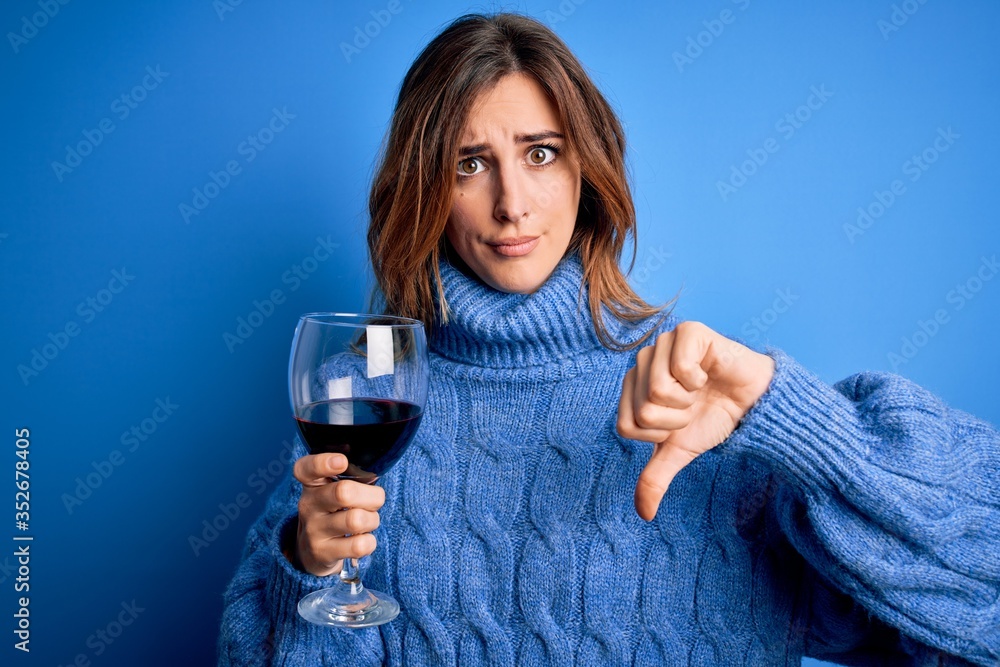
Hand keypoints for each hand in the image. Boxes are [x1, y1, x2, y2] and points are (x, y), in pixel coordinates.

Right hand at [292, 453, 384, 575]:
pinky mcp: (322, 553)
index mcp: (312, 484)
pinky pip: (358, 545)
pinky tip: (362, 539)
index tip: (342, 461)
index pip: (306, 468)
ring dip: (372, 520)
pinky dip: (370, 542)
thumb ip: (350, 477)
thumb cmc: (332, 510)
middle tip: (374, 501)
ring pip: (356, 520)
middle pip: (344, 492)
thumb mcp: (332, 490)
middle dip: (371, 496)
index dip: (323, 463)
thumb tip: (373, 477)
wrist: (313, 551)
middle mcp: (308, 505)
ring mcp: (314, 530)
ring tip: (367, 521)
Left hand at [617, 321, 774, 520]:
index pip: (628, 426)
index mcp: (632, 386)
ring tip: (700, 390)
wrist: (753, 401)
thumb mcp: (681, 450)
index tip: (680, 422)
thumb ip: (656, 477)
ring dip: (688, 401)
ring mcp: (663, 343)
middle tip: (694, 405)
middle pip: (643, 411)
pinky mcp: (687, 332)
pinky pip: (679, 368)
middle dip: (676, 419)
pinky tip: (708, 373)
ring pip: (657, 391)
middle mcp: (642, 361)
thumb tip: (643, 513)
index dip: (659, 434)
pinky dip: (700, 380)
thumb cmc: (713, 417)